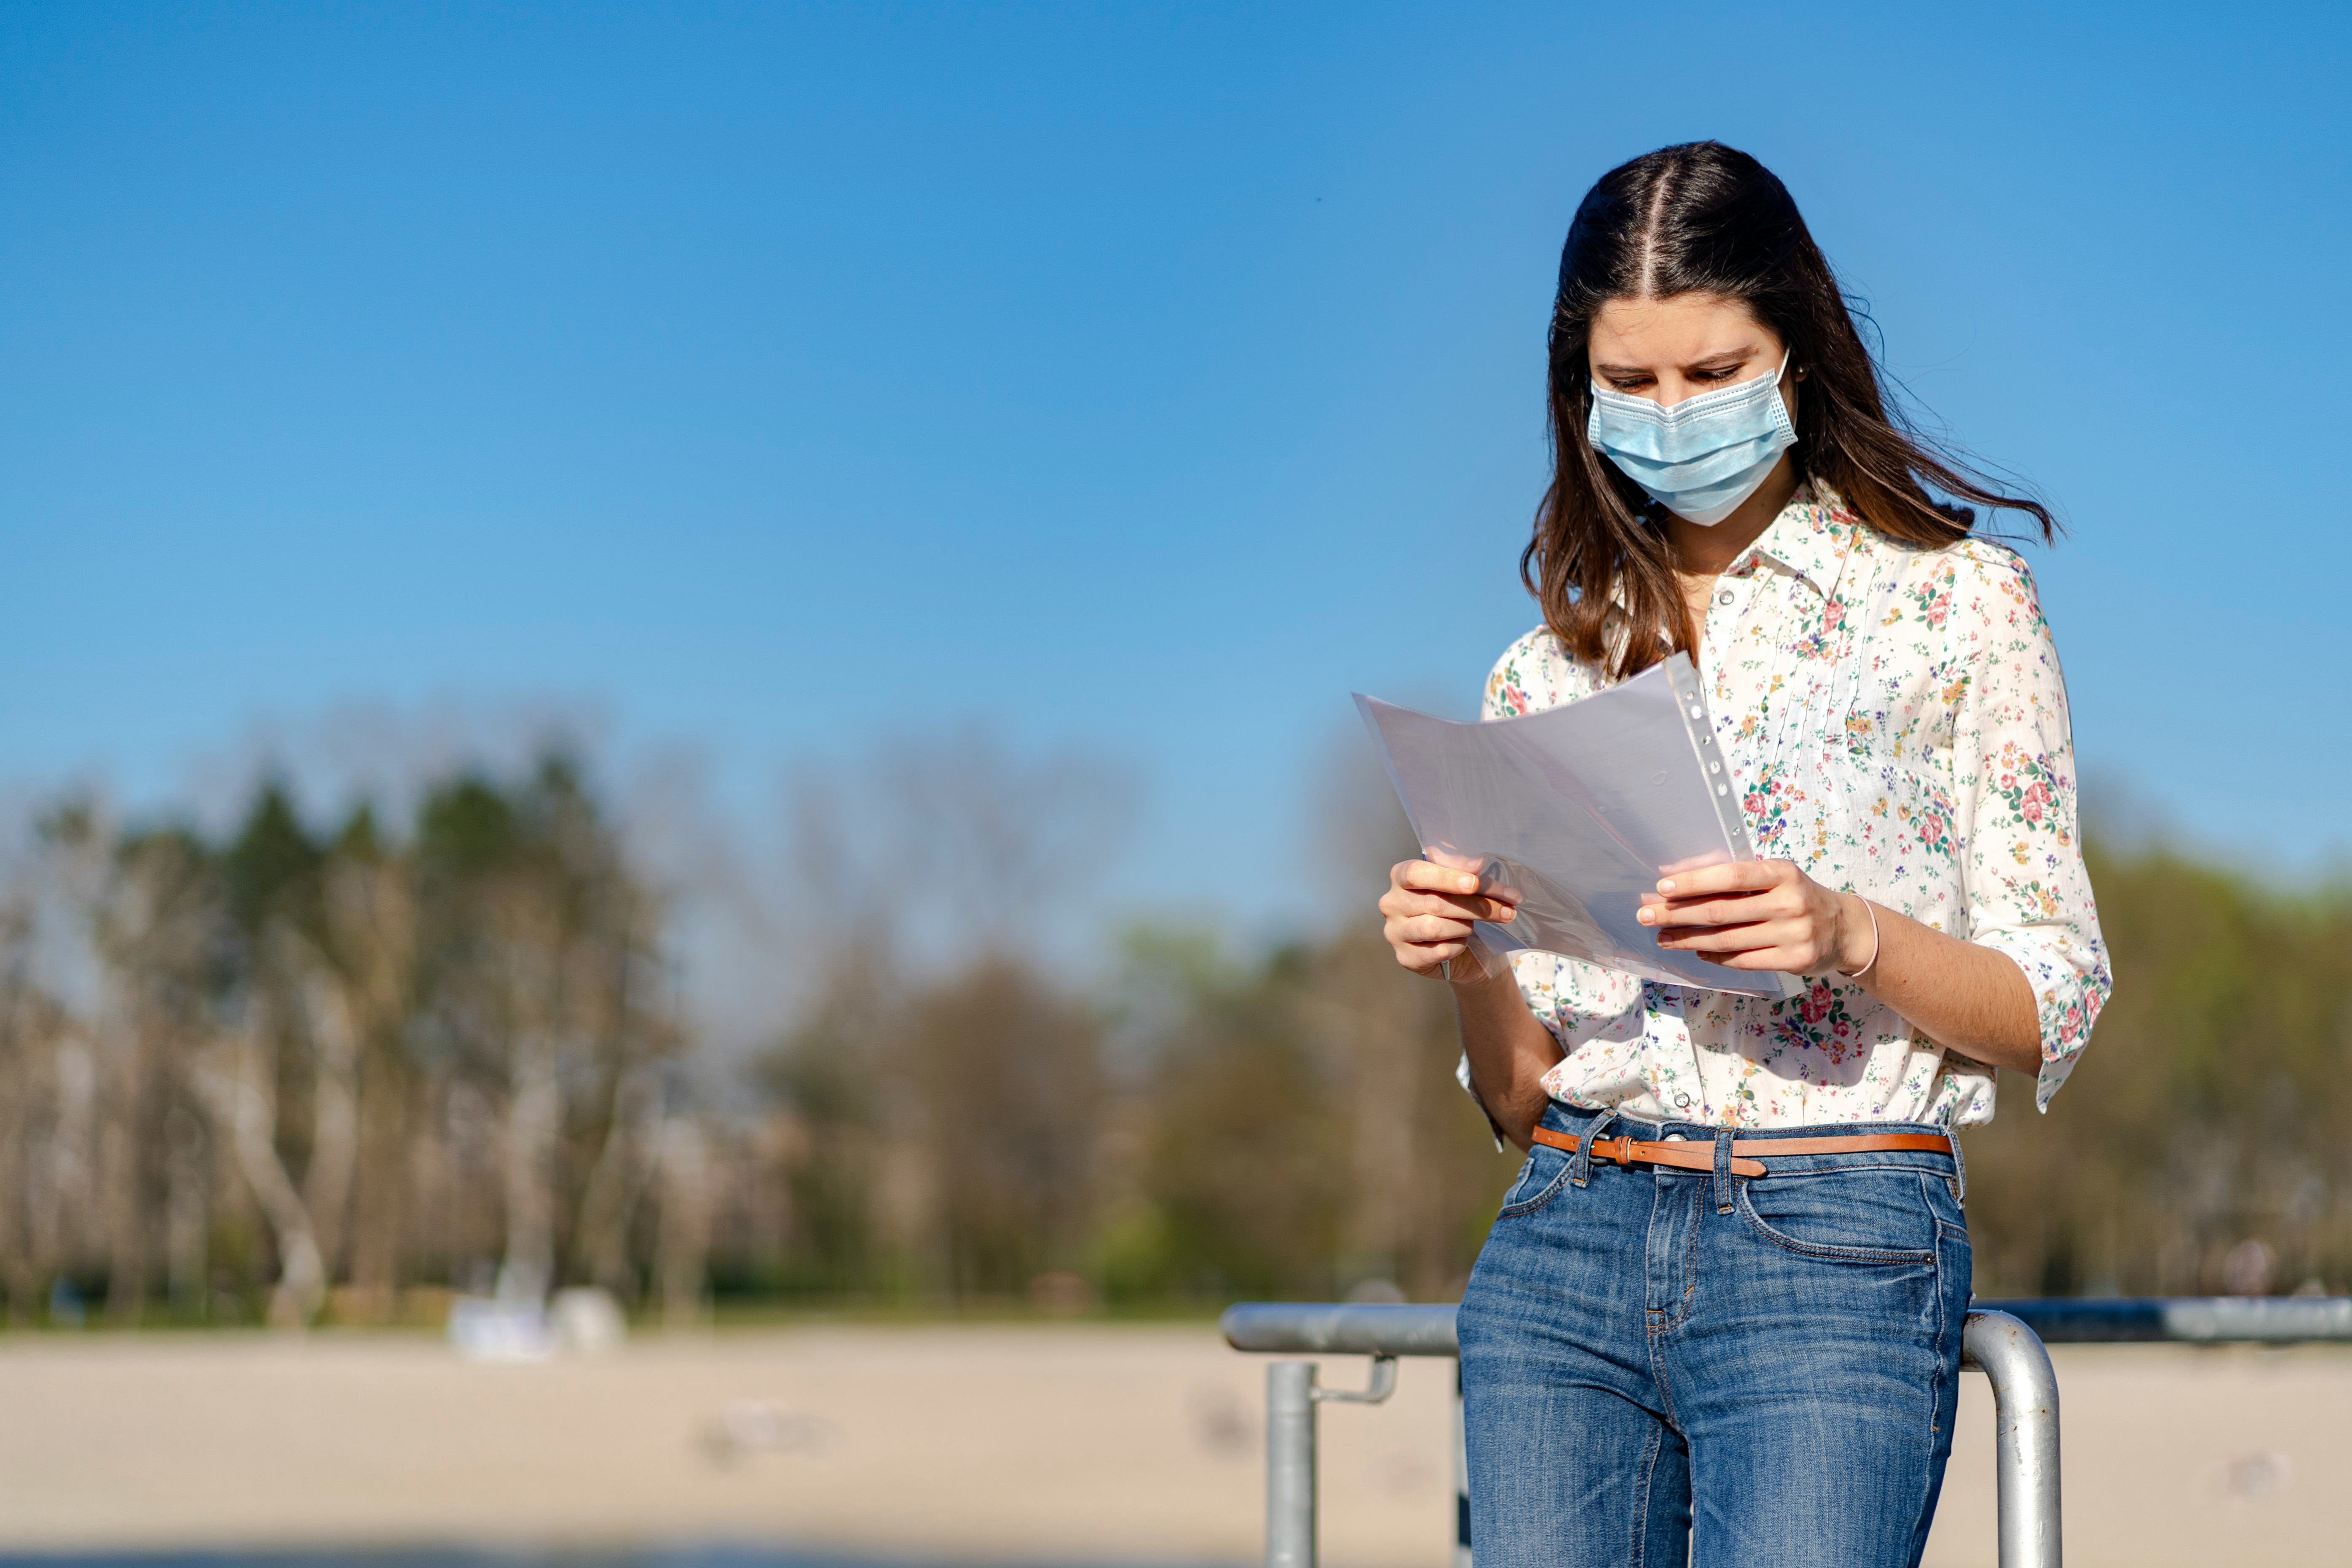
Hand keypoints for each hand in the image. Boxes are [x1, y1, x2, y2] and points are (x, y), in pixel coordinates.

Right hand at [1379, 857, 1518, 979]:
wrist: (1458, 948)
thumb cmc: (1457, 908)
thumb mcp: (1461, 885)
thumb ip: (1464, 872)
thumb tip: (1476, 863)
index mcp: (1401, 877)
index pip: (1416, 873)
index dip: (1446, 878)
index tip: (1475, 883)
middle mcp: (1391, 903)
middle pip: (1434, 903)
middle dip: (1476, 906)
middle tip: (1508, 909)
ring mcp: (1394, 932)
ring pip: (1435, 928)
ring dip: (1465, 927)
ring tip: (1475, 926)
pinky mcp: (1405, 957)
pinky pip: (1439, 950)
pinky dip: (1459, 946)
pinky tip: (1463, 943)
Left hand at [1636, 859, 1876, 976]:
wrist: (1845, 929)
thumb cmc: (1797, 897)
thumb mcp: (1777, 878)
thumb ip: (1739, 880)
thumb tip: (1680, 883)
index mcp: (1782, 873)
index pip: (1731, 876)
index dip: (1694, 881)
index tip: (1662, 887)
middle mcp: (1790, 902)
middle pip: (1722, 911)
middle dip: (1678, 914)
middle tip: (1646, 915)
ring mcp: (1793, 934)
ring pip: (1728, 939)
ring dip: (1688, 939)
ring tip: (1662, 937)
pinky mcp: (1794, 960)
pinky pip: (1743, 960)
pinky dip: (1715, 956)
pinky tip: (1696, 951)